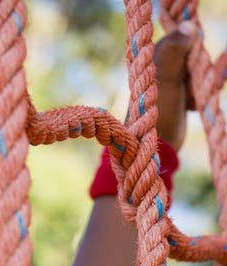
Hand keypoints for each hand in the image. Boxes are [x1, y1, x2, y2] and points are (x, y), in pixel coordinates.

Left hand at [154, 22, 195, 150]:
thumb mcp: (165, 77)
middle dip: (200, 70)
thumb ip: (174, 49)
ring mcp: (172, 82)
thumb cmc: (156, 112)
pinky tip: (192, 107)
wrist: (156, 148)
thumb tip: (188, 25)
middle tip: (190, 89)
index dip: (195, 48)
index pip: (186, 37)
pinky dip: (199, 97)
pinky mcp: (179, 97)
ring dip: (201, 85)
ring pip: (199, 73)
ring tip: (191, 101)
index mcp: (157, 54)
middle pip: (195, 56)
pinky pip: (199, 88)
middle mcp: (164, 65)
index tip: (194, 63)